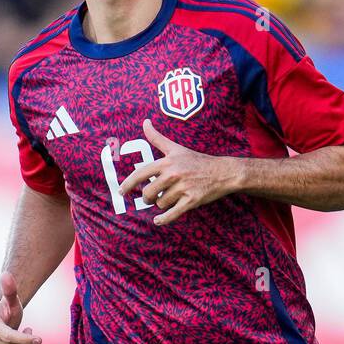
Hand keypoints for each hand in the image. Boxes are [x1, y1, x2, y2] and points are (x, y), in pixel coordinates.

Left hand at [117, 119, 240, 224]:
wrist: (222, 172)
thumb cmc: (197, 161)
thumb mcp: (176, 148)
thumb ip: (158, 138)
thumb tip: (145, 122)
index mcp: (167, 162)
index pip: (141, 174)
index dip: (128, 184)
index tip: (121, 191)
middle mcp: (173, 174)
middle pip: (148, 193)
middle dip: (147, 198)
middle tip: (150, 197)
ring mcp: (183, 188)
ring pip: (160, 203)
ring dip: (161, 204)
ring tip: (169, 198)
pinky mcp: (191, 201)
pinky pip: (172, 213)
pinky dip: (164, 219)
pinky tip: (158, 221)